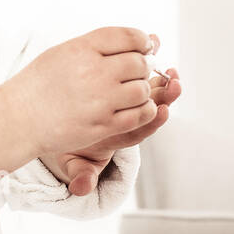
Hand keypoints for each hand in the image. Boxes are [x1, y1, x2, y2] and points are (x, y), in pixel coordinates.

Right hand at [2, 26, 159, 158]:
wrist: (17, 119)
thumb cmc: (37, 86)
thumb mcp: (61, 53)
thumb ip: (95, 47)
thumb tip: (133, 47)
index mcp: (81, 49)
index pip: (128, 37)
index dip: (142, 41)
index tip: (144, 47)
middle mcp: (93, 72)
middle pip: (139, 63)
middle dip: (143, 66)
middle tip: (138, 71)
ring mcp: (99, 100)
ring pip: (142, 90)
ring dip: (142, 90)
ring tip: (131, 92)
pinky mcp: (102, 125)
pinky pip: (139, 115)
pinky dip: (143, 110)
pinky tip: (135, 108)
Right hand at [45, 66, 181, 194]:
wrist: (57, 126)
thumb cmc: (68, 141)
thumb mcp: (69, 159)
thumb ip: (79, 171)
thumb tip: (81, 190)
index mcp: (114, 137)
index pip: (138, 130)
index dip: (151, 123)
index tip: (161, 114)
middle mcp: (124, 122)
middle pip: (151, 111)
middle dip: (166, 98)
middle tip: (175, 84)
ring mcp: (125, 103)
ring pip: (150, 93)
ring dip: (163, 81)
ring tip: (173, 67)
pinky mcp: (122, 88)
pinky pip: (139, 76)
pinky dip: (147, 64)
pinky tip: (152, 44)